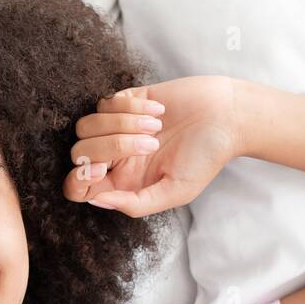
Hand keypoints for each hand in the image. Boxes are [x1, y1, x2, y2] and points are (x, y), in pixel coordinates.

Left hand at [62, 76, 242, 216]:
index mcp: (122, 183)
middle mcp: (114, 157)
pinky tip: (158, 110)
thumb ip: (136, 204)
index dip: (77, 180)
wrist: (228, 116)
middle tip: (149, 144)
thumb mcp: (176, 191)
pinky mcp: (125, 100)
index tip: (102, 169)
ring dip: (121, 124)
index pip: (76, 186)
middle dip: (110, 147)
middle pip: (79, 153)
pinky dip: (130, 106)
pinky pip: (104, 101)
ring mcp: (117, 127)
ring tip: (156, 127)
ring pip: (86, 126)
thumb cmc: (206, 158)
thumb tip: (96, 201)